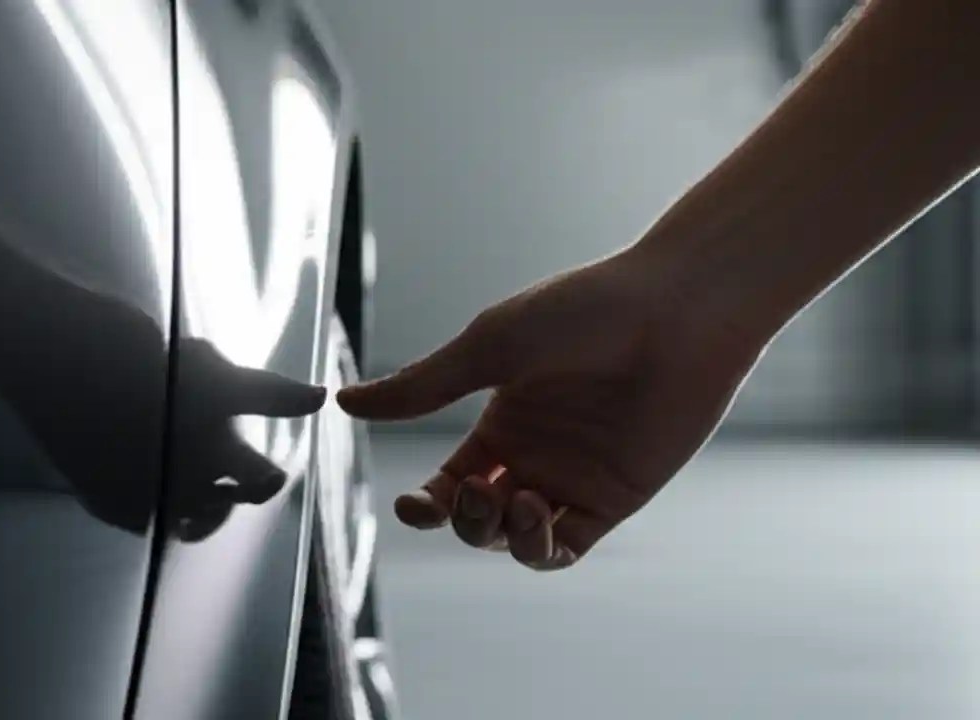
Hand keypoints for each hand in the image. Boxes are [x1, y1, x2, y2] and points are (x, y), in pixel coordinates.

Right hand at [336, 251, 762, 569]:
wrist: (677, 310)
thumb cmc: (583, 312)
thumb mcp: (489, 347)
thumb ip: (422, 386)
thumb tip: (343, 401)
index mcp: (501, 421)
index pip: (449, 483)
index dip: (426, 505)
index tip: (412, 507)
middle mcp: (534, 455)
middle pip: (478, 518)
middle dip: (463, 518)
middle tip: (474, 490)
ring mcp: (574, 478)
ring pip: (517, 541)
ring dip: (499, 534)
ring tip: (514, 500)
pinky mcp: (615, 497)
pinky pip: (565, 546)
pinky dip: (540, 546)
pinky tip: (537, 512)